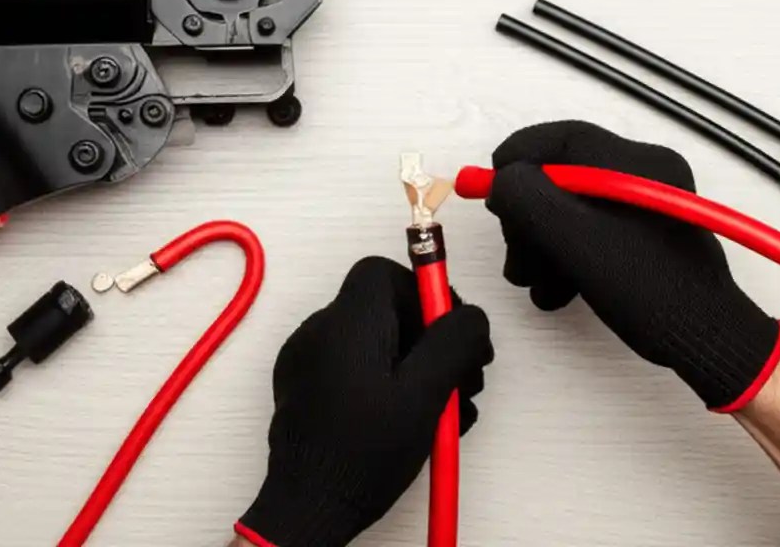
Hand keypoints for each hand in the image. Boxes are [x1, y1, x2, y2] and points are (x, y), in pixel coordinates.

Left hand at [235, 257, 492, 546]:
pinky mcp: (309, 389)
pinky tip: (414, 421)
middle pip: (386, 308)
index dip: (422, 292)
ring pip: (377, 342)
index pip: (381, 272)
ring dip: (417, 367)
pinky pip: (358, 367)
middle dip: (430, 339)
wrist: (311, 507)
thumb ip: (454, 342)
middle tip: (458, 377)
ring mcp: (310, 363)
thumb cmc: (360, 456)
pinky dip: (391, 384)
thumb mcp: (426, 395)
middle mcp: (320, 335)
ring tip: (442, 409)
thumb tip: (470, 316)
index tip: (448, 328)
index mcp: (345, 325)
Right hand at [484, 121, 779, 411]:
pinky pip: (591, 233)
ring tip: (532, 282)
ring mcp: (645, 208)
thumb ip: (529, 201)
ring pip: (572, 210)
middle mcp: (645, 176)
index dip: (519, 157)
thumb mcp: (576, 241)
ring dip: (542, 245)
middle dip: (528, 217)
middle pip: (563, 178)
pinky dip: (566, 257)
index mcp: (640, 164)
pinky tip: (556, 290)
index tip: (486, 185)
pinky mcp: (643, 237)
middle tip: (514, 256)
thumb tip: (502, 182)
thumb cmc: (648, 290)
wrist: (702, 339)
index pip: (565, 139)